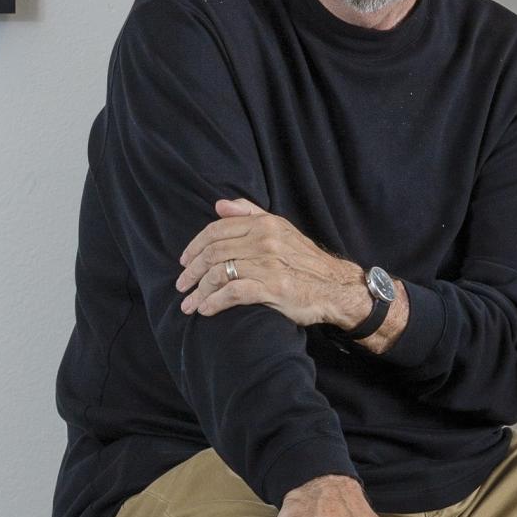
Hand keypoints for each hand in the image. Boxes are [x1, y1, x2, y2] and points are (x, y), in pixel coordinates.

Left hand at [175, 197, 365, 328]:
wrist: (335, 286)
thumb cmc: (304, 260)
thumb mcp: (281, 229)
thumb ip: (250, 214)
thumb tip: (219, 205)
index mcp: (263, 224)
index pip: (216, 230)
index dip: (194, 246)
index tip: (184, 262)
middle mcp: (264, 240)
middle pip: (213, 253)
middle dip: (191, 272)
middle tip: (181, 286)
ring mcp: (268, 264)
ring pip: (219, 273)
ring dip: (199, 291)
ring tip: (189, 304)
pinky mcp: (273, 287)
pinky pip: (233, 293)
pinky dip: (215, 302)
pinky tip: (207, 310)